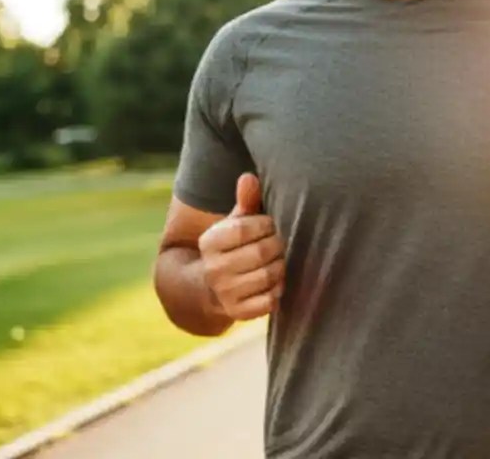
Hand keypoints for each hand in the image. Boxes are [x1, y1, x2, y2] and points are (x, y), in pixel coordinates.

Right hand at [197, 173, 285, 321]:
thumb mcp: (235, 222)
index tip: (269, 225)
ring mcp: (224, 293)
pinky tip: (275, 282)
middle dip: (277, 245)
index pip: (245, 228)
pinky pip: (269, 301)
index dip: (265, 224)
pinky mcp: (237, 313)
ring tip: (277, 261)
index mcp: (209, 242)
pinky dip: (278, 290)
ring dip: (280, 267)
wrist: (213, 287)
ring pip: (268, 276)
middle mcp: (213, 268)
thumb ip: (245, 201)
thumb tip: (249, 177)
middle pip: (261, 252)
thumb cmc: (234, 246)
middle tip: (279, 244)